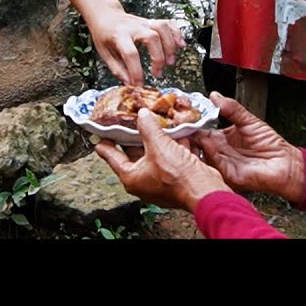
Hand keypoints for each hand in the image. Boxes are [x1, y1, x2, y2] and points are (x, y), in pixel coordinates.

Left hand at [86, 11, 185, 86]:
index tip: (139, 85)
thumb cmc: (104, 34)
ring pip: (162, 28)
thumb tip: (130, 83)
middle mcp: (133, 27)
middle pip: (151, 38)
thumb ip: (117, 69)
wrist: (106, 15)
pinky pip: (168, 23)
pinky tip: (180, 45)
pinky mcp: (151, 21)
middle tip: (157, 73)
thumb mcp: (104, 53)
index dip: (136, 71)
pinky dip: (176, 33)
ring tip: (170, 62)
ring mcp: (144, 22)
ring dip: (169, 46)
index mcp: (119, 35)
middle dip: (158, 58)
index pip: (130, 53)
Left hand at [95, 108, 230, 211]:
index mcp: (131, 177)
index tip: (100, 132)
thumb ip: (148, 128)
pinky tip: (176, 133)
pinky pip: (169, 157)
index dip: (105, 142)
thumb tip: (142, 115)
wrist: (205, 190)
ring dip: (154, 139)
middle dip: (133, 135)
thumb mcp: (158, 146)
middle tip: (128, 120)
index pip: (111, 157)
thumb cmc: (178, 177)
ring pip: (153, 154)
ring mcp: (159, 180)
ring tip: (152, 122)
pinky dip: (171, 145)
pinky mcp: (174, 177)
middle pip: (133, 153)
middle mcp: (143, 181)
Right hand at [192, 92, 305, 202]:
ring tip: (187, 132)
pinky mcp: (229, 174)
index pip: (200, 131)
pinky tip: (207, 142)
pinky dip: (209, 153)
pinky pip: (215, 164)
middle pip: (196, 143)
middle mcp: (219, 151)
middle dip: (187, 134)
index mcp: (221, 138)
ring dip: (193, 144)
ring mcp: (222, 164)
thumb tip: (214, 95)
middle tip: (178, 123)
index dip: (191, 123)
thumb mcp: (248, 120)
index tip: (181, 114)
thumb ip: (231, 108)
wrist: (286, 163)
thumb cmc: (271, 145)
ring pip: (201, 154)